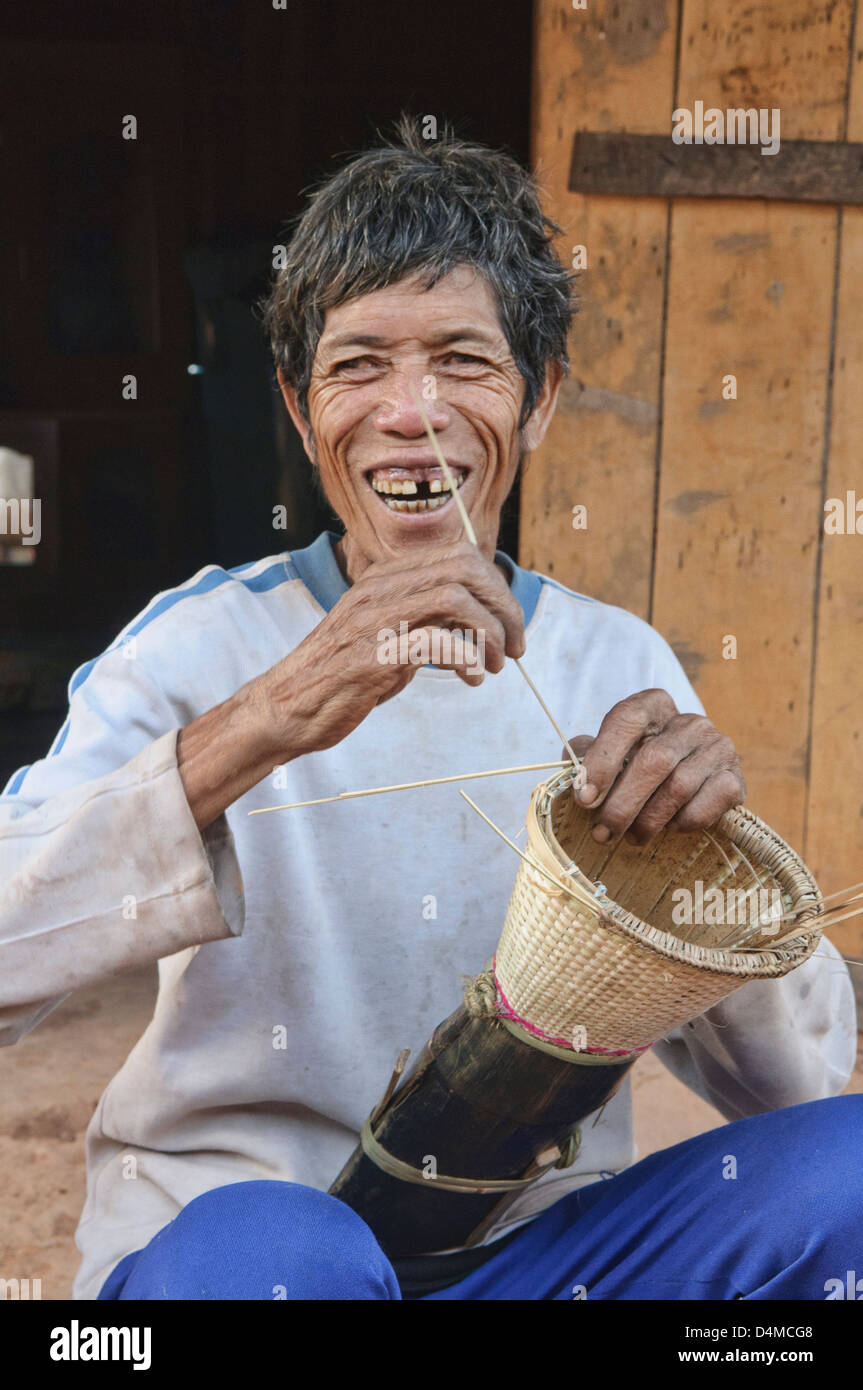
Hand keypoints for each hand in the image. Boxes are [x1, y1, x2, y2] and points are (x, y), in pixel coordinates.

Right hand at [259, 539, 524, 756]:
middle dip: (504, 607)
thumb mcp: (390, 634)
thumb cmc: (343, 675)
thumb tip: (481, 618)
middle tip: (514, 646)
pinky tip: (470, 679)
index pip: (460, 555)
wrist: (289, 707)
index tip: (508, 624)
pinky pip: (434, 641)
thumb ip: (427, 617)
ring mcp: (374, 620)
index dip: (497, 586)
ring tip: (494, 664)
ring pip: (454, 598)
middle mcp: (380, 589)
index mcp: (385, 578)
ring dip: (489, 633)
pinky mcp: (371, 656)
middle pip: (464, 568)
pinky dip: (466, 659)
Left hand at [563, 689, 744, 844]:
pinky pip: (703, 808)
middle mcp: (690, 722)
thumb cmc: (637, 764)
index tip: (584, 798)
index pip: (627, 719)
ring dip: (648, 821)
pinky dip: (680, 824)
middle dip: (622, 804)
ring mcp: (718, 748)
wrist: (689, 778)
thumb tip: (578, 779)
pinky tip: (667, 828)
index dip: (602, 760)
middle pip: (653, 760)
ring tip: (630, 837)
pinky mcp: (734, 779)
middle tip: (602, 833)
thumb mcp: (609, 752)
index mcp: (654, 705)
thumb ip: (587, 756)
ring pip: (678, 787)